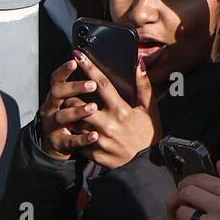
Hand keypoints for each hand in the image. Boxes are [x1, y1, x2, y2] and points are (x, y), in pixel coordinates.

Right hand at [37, 58, 103, 160]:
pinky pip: (70, 140)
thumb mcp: (69, 102)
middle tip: (91, 85)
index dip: (64, 70)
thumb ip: (79, 89)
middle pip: (57, 94)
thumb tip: (92, 67)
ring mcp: (52, 126)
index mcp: (55, 97)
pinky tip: (94, 135)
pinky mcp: (58, 142)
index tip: (75, 62)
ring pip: (62, 116)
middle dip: (73, 87)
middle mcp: (50, 108)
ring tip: (93, 107)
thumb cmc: (69, 119)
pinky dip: (82, 138)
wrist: (55, 146)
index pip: (56, 80)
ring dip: (77, 111)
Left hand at [74, 50, 158, 170]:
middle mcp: (108, 124)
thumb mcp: (149, 109)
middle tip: (69, 92)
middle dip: (72, 96)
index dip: (89, 67)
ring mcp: (99, 140)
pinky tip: (76, 129)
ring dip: (72, 115)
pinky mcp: (93, 154)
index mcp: (121, 110)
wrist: (145, 164)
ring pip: (76, 123)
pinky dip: (76, 133)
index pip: (101, 84)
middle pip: (80, 104)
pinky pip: (78, 140)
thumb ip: (144, 86)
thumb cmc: (147, 134)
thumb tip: (139, 63)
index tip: (78, 54)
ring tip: (71, 111)